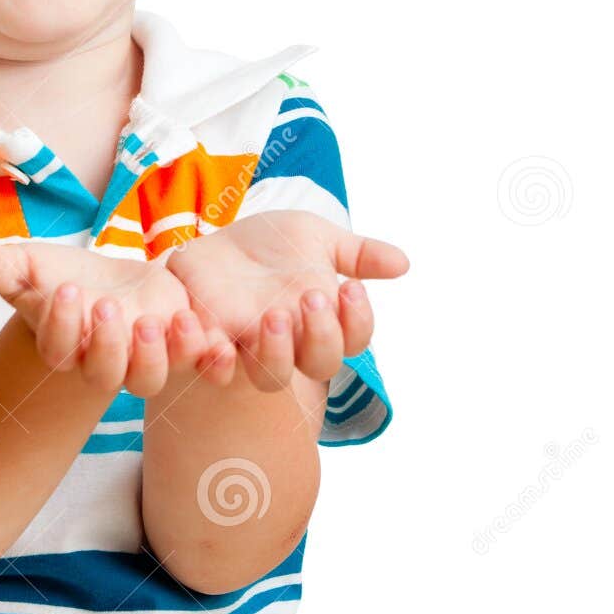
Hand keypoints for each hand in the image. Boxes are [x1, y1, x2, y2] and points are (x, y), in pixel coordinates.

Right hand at [0, 228, 235, 396]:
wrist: (113, 286)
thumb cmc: (62, 279)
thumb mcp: (30, 264)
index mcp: (65, 347)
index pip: (58, 351)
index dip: (62, 327)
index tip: (67, 289)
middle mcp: (104, 364)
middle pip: (105, 374)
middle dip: (107, 343)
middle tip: (109, 306)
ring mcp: (146, 362)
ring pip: (150, 380)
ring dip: (156, 354)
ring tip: (158, 318)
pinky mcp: (183, 349)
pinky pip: (198, 363)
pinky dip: (207, 353)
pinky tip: (210, 330)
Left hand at [166, 210, 409, 388]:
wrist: (214, 241)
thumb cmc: (272, 245)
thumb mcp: (315, 236)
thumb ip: (357, 252)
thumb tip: (404, 263)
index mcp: (322, 319)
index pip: (353, 338)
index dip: (357, 320)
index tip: (350, 287)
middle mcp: (292, 341)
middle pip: (319, 364)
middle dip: (322, 335)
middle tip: (311, 297)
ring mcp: (250, 345)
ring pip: (269, 378)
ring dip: (275, 353)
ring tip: (272, 317)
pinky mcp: (209, 342)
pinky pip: (211, 368)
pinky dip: (214, 361)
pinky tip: (215, 340)